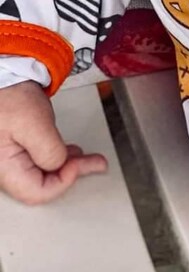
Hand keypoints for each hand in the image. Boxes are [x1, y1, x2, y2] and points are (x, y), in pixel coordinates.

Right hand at [0, 80, 107, 203]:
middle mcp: (6, 169)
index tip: (80, 163)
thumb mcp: (34, 124)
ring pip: (43, 176)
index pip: (38, 193)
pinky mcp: (19, 151)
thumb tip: (61, 165)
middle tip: (95, 163)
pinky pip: (40, 163)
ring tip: (87, 158)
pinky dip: (59, 159)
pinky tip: (69, 152)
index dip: (64, 181)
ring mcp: (12, 161)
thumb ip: (50, 150)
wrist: (4, 78)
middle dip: (71, 174)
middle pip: (41, 187)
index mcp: (5, 168)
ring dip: (67, 167)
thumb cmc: (10, 97)